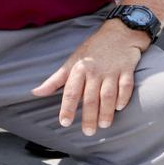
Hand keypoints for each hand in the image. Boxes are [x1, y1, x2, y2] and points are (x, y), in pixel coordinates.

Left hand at [31, 21, 148, 136]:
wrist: (119, 32)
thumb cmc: (92, 49)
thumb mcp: (71, 61)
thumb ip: (55, 79)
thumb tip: (36, 92)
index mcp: (79, 69)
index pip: (71, 92)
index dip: (67, 108)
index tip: (65, 122)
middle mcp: (95, 71)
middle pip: (91, 97)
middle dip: (89, 116)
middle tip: (88, 132)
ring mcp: (112, 70)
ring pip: (109, 94)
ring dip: (107, 111)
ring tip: (104, 125)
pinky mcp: (127, 69)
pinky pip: (126, 86)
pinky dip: (123, 98)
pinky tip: (120, 108)